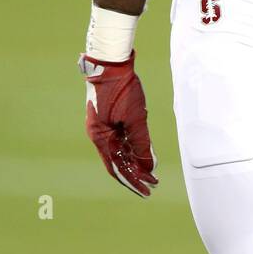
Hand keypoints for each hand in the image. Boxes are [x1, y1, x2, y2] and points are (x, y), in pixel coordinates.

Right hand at [79, 52, 157, 196]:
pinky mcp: (110, 117)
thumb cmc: (121, 89)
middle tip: (153, 185)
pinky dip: (134, 147)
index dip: (132, 181)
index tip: (147, 191)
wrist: (111, 62)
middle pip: (119, 161)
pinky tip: (145, 153)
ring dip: (136, 161)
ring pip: (121, 150)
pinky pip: (121, 138)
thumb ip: (142, 143)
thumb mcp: (135, 119)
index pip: (117, 168)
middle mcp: (99, 134)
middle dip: (136, 174)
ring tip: (152, 172)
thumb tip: (149, 167)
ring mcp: (103, 126)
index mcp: (100, 137)